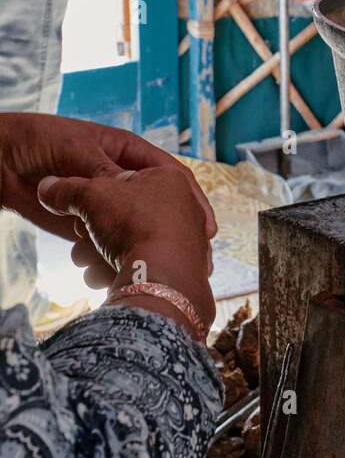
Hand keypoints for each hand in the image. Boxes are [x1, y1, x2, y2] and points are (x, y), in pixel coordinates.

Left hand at [0, 112, 215, 280]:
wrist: (0, 160)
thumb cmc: (40, 143)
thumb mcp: (80, 152)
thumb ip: (107, 173)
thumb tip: (131, 193)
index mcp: (125, 151)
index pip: (167, 173)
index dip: (191, 199)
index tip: (206, 226)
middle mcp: (119, 177)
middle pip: (157, 205)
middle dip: (176, 231)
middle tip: (196, 257)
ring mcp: (103, 202)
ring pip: (132, 228)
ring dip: (141, 246)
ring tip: (161, 267)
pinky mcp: (83, 223)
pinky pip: (103, 242)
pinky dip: (108, 255)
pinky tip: (116, 269)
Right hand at [38, 165, 214, 337]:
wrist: (164, 278)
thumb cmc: (135, 224)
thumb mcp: (92, 195)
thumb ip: (67, 189)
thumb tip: (48, 187)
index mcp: (170, 178)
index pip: (125, 178)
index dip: (98, 192)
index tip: (82, 205)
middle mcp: (183, 207)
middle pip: (125, 215)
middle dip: (95, 229)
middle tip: (80, 238)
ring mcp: (184, 240)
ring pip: (131, 242)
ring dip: (101, 253)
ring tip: (85, 261)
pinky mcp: (179, 270)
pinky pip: (143, 266)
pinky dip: (119, 271)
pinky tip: (100, 279)